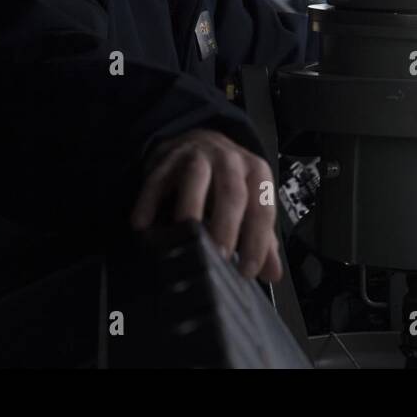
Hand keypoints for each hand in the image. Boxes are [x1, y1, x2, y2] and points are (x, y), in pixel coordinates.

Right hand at [130, 128, 282, 282]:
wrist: (200, 143)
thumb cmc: (228, 182)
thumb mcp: (250, 204)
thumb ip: (262, 239)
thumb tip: (273, 272)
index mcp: (256, 173)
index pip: (262, 208)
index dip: (258, 241)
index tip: (248, 270)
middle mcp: (230, 161)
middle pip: (232, 192)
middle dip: (227, 225)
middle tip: (220, 255)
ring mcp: (198, 156)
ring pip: (196, 176)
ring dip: (192, 206)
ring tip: (186, 234)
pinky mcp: (168, 158)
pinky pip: (158, 178)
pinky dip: (149, 200)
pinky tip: (143, 224)